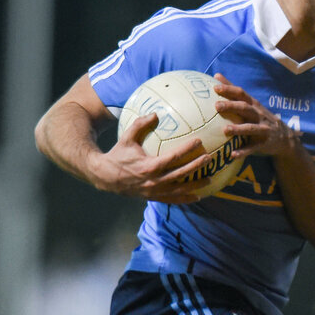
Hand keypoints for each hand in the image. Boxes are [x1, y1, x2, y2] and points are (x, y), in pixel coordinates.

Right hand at [97, 112, 211, 203]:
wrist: (104, 177)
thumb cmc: (117, 155)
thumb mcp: (126, 138)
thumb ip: (139, 125)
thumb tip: (155, 114)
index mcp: (149, 166)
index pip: (173, 157)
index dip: (187, 149)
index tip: (199, 141)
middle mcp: (153, 181)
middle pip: (180, 173)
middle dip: (197, 166)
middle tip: (210, 158)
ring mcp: (154, 191)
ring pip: (179, 189)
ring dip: (196, 185)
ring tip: (210, 179)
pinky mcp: (152, 197)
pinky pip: (172, 200)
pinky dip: (185, 199)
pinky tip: (197, 197)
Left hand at [212, 73, 296, 157]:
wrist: (284, 138)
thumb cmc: (261, 118)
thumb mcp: (251, 104)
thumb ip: (234, 92)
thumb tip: (216, 76)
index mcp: (254, 105)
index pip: (242, 94)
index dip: (230, 90)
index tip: (215, 88)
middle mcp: (259, 115)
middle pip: (245, 108)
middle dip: (232, 106)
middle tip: (217, 106)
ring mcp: (263, 130)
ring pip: (250, 128)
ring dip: (238, 129)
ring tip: (225, 130)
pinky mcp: (264, 144)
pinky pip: (253, 148)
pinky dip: (243, 151)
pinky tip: (233, 155)